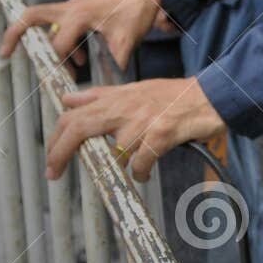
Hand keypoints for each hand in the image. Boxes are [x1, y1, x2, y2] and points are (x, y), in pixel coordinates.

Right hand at [0, 0, 163, 68]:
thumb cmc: (139, 11)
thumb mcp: (128, 40)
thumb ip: (115, 63)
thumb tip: (111, 87)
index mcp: (79, 15)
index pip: (58, 46)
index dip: (60, 66)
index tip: (67, 80)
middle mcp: (71, 6)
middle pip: (32, 16)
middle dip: (15, 33)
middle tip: (3, 53)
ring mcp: (74, 3)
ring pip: (46, 20)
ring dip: (50, 44)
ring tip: (67, 68)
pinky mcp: (80, 5)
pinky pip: (62, 22)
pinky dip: (65, 40)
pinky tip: (81, 58)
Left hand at [46, 78, 223, 181]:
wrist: (211, 97)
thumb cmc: (172, 96)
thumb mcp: (134, 89)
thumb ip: (100, 96)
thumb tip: (68, 99)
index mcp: (117, 97)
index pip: (74, 114)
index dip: (56, 137)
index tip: (51, 157)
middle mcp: (126, 107)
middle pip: (80, 128)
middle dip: (60, 153)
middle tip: (54, 173)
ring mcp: (143, 121)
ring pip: (114, 153)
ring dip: (119, 167)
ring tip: (130, 167)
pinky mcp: (161, 135)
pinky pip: (140, 164)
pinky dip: (140, 173)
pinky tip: (144, 172)